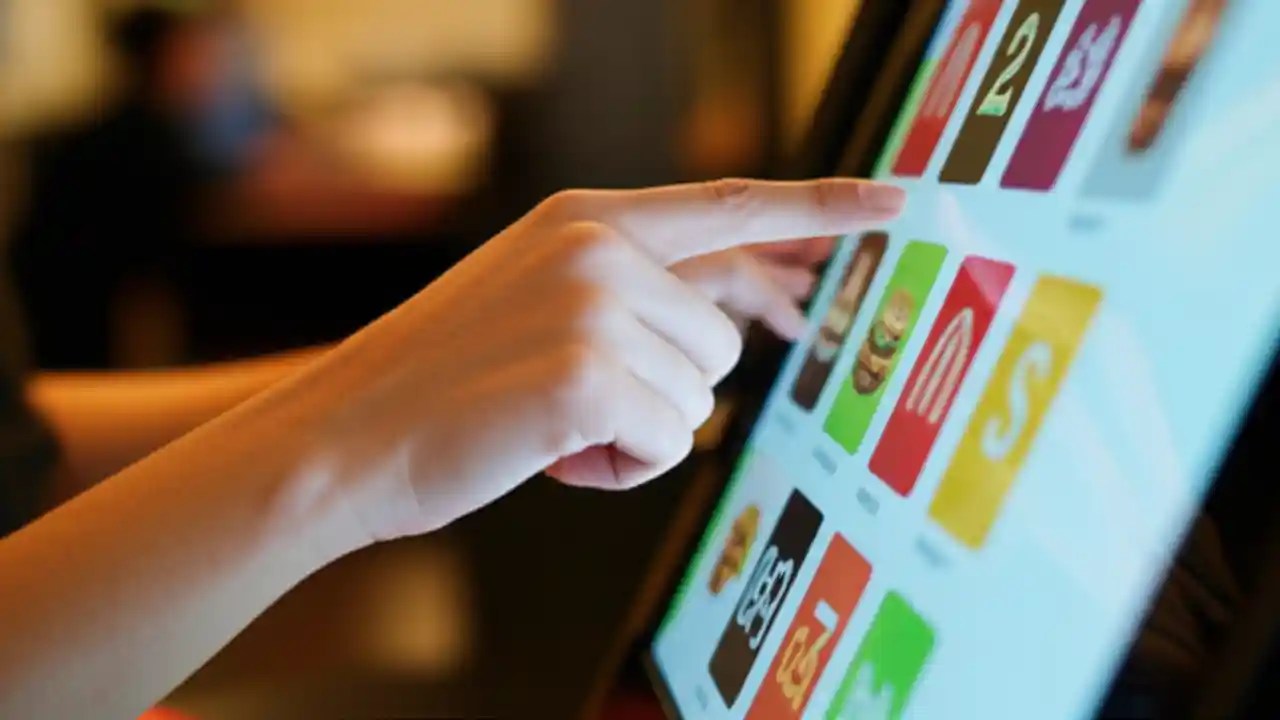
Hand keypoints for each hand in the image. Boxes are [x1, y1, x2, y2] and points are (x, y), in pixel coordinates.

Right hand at [294, 179, 903, 540]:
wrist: (348, 434)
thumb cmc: (448, 380)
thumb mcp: (546, 302)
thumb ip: (647, 291)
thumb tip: (757, 314)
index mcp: (588, 219)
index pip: (731, 206)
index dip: (818, 209)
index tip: (890, 204)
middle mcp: (598, 247)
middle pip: (724, 335)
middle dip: (671, 385)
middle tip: (582, 402)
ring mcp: (594, 305)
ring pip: (700, 395)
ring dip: (637, 429)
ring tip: (552, 423)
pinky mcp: (586, 372)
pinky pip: (665, 442)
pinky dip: (617, 466)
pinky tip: (550, 452)